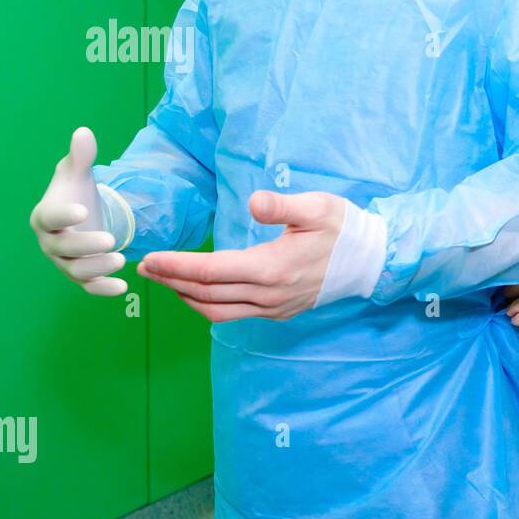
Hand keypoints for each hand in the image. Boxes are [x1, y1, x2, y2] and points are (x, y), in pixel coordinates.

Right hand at [30, 126, 126, 296]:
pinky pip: (88, 286)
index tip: (83, 210)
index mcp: (45, 215)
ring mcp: (64, 261)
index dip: (64, 215)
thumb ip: (81, 156)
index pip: (49, 217)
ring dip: (97, 269)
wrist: (84, 215)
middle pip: (63, 249)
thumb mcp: (79, 172)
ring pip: (76, 271)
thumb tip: (84, 132)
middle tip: (111, 239)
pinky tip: (123, 289)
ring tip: (122, 259)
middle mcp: (50, 242)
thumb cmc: (77, 192)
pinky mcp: (80, 274)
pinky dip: (103, 289)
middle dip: (86, 246)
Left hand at [138, 190, 344, 322]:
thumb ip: (281, 205)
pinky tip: (197, 291)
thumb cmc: (344, 229)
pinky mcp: (279, 312)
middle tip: (145, 268)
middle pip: (206, 294)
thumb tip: (253, 203)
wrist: (372, 261)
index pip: (211, 271)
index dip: (175, 266)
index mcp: (273, 268)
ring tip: (164, 281)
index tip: (150, 258)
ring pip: (216, 311)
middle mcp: (269, 294)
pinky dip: (208, 305)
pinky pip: (233, 315)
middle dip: (171, 281)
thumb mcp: (318, 207)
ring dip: (185, 297)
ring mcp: (274, 307)